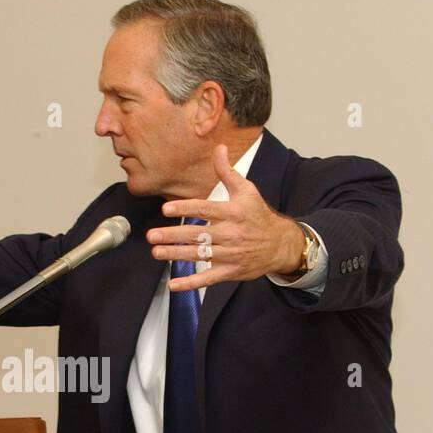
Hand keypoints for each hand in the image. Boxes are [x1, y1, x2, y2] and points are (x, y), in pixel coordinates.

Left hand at [147, 144, 304, 291]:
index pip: (205, 209)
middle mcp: (231, 234)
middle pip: (198, 234)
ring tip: (156, 252)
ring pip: (200, 255)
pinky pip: (208, 279)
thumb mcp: (247, 190)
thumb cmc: (258, 215)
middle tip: (152, 235)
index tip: (166, 209)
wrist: (280, 245)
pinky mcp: (230, 271)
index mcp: (233, 212)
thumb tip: (218, 148)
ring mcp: (230, 254)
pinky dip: (191, 284)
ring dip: (176, 255)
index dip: (185, 208)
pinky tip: (173, 284)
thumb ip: (227, 171)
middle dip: (173, 236)